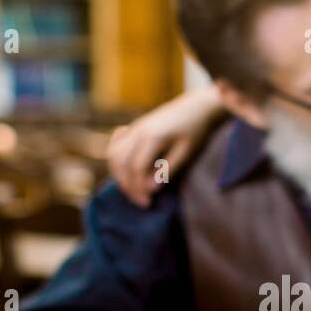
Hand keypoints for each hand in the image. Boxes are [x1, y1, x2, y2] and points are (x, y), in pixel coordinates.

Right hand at [107, 85, 224, 207]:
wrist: (196, 107)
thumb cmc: (195, 130)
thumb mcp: (186, 151)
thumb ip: (168, 169)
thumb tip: (150, 188)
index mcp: (152, 137)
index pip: (135, 168)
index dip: (138, 188)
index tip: (147, 203)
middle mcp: (138, 131)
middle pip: (121, 163)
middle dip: (128, 186)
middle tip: (141, 201)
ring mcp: (134, 128)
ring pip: (113, 154)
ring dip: (119, 175)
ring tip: (132, 190)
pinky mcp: (134, 127)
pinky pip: (115, 144)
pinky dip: (115, 159)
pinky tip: (124, 169)